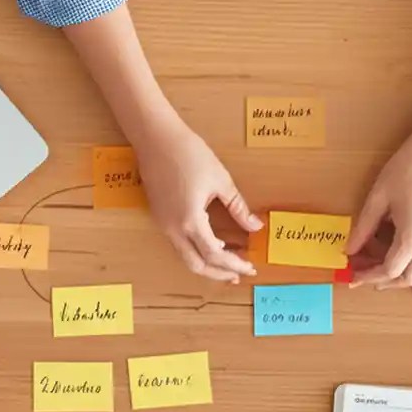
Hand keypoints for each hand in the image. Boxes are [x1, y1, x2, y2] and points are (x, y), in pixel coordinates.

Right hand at [135, 122, 261, 283]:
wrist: (156, 137)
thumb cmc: (189, 153)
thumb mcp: (221, 180)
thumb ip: (238, 207)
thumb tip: (255, 226)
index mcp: (190, 220)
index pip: (215, 254)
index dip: (234, 264)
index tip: (250, 267)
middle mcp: (173, 228)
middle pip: (197, 265)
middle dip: (219, 273)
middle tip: (239, 273)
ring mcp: (163, 224)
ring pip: (186, 257)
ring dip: (208, 263)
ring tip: (229, 262)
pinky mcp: (160, 217)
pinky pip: (179, 244)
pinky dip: (196, 250)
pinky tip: (212, 243)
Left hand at [348, 134, 411, 297]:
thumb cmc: (406, 170)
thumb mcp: (377, 199)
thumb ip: (363, 228)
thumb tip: (349, 250)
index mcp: (411, 237)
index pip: (388, 270)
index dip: (367, 275)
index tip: (351, 275)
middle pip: (403, 276)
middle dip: (379, 278)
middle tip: (358, 272)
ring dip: (398, 280)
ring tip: (378, 279)